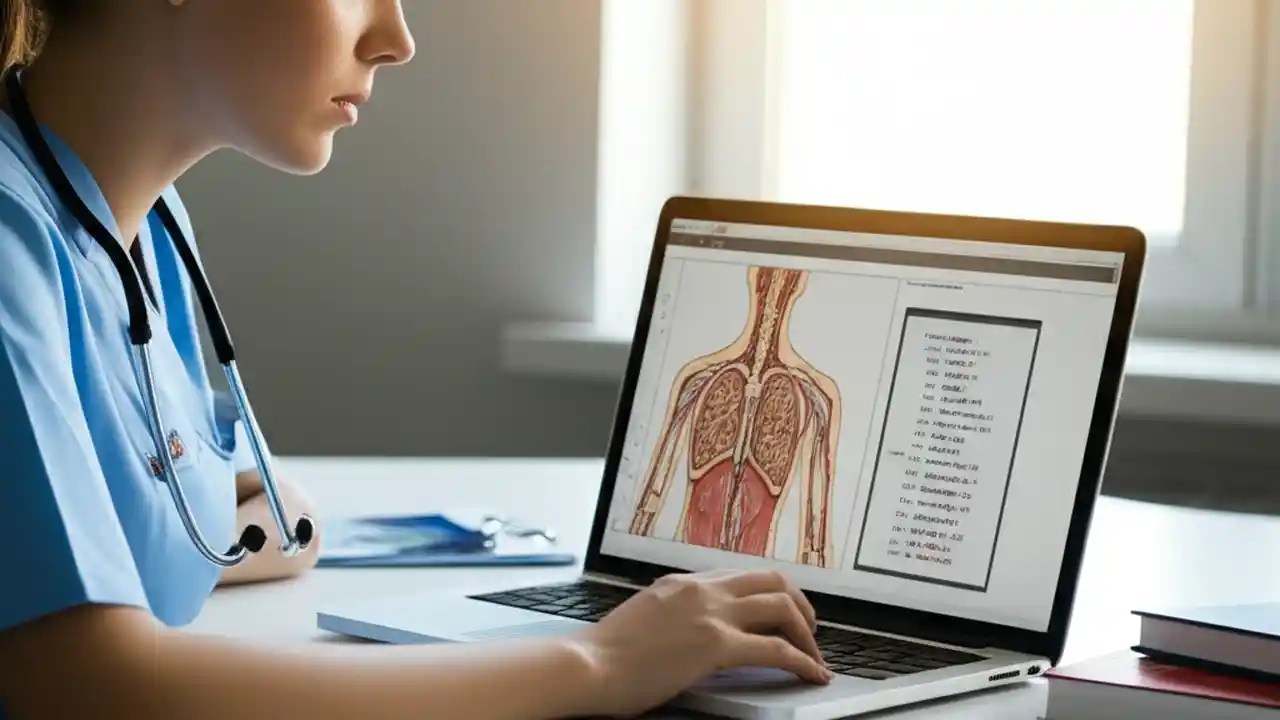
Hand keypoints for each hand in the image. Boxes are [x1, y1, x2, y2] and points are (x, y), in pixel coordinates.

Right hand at [575, 570, 832, 717]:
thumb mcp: (643, 618)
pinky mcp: (716, 644)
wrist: (587, 666)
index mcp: (682, 582)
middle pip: (771, 580)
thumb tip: (689, 631)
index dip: (769, 593)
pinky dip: (802, 661)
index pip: (740, 577)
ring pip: (781, 606)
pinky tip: (811, 674)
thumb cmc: (604, 654)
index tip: (780, 611)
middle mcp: (701, 589)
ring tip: (813, 655)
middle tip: (809, 628)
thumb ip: (672, 615)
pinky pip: (776, 649)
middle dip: (799, 603)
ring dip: (806, 631)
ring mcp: (710, 613)